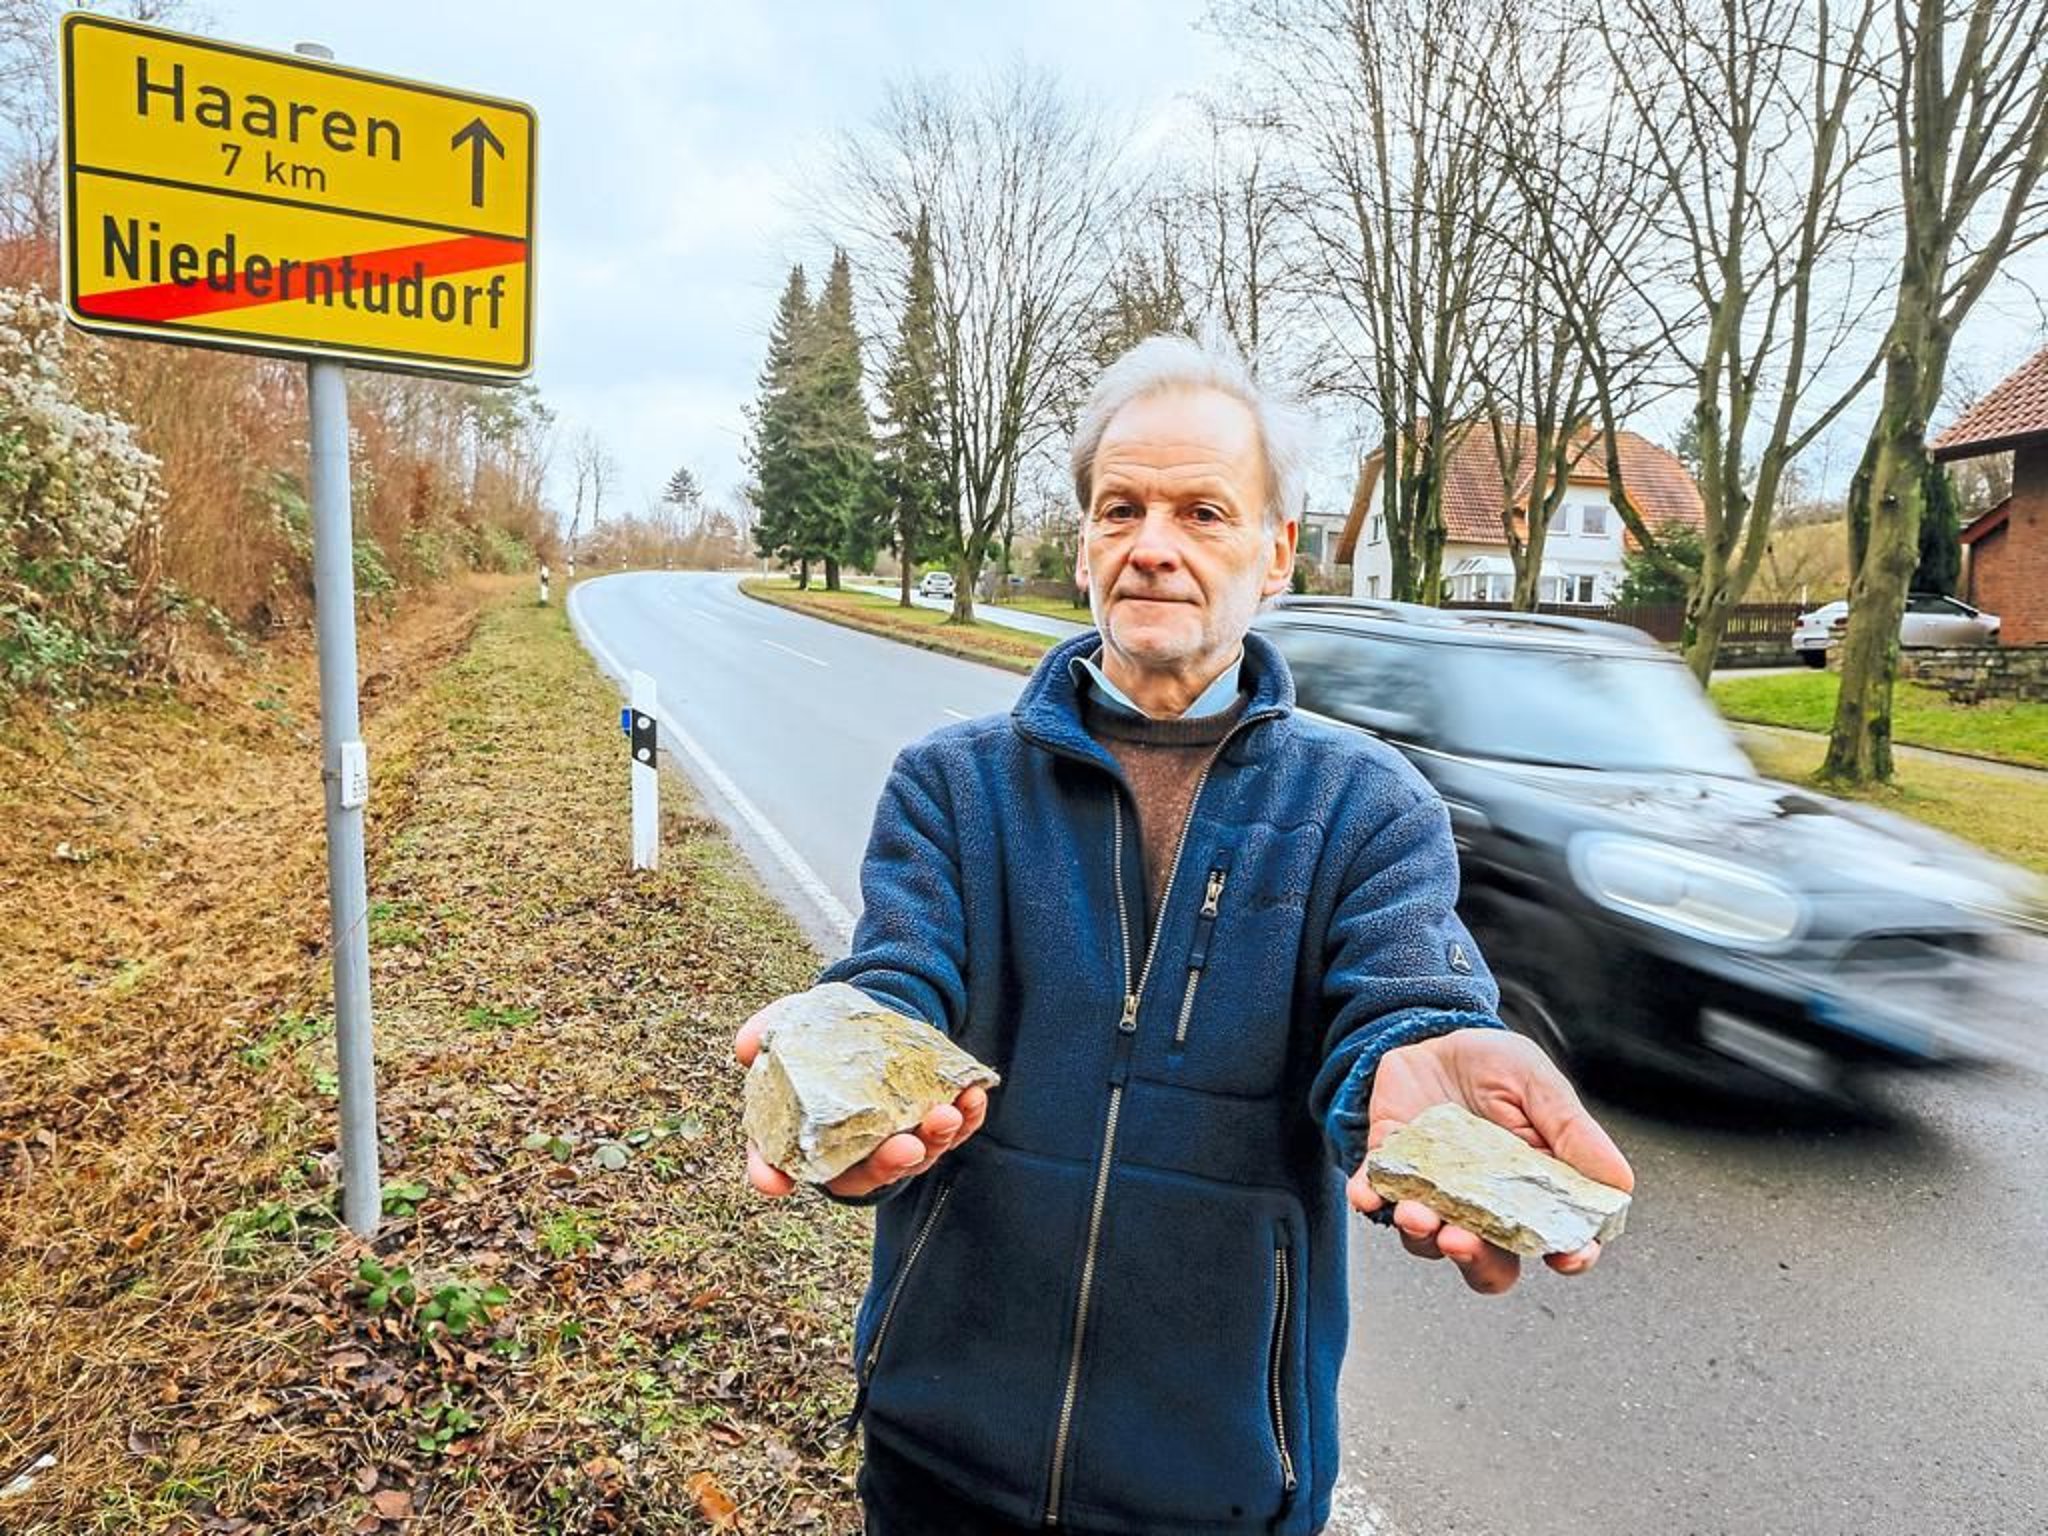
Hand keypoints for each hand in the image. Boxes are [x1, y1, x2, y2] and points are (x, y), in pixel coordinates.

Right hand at [733, 1008, 989, 1200]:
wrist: (870, 1017)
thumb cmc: (820, 1034)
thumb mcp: (789, 1026)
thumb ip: (765, 1035)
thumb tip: (747, 1045)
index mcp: (806, 1137)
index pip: (782, 1166)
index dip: (772, 1175)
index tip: (774, 1180)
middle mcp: (853, 1150)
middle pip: (867, 1174)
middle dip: (889, 1165)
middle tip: (904, 1148)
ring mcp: (897, 1140)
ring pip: (917, 1155)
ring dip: (935, 1140)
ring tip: (946, 1115)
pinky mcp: (933, 1122)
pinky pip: (956, 1129)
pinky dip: (968, 1117)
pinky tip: (973, 1096)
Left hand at [1350, 1029, 1633, 1296]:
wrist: (1431, 1033)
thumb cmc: (1493, 1066)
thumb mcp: (1537, 1084)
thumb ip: (1571, 1131)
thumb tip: (1620, 1182)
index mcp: (1531, 1191)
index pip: (1556, 1242)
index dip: (1568, 1256)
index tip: (1568, 1255)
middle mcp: (1482, 1206)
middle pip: (1489, 1263)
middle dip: (1478, 1262)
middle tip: (1466, 1242)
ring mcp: (1433, 1193)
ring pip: (1427, 1242)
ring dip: (1422, 1235)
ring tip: (1418, 1213)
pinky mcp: (1390, 1170)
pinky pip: (1375, 1195)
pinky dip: (1369, 1197)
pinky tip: (1368, 1192)